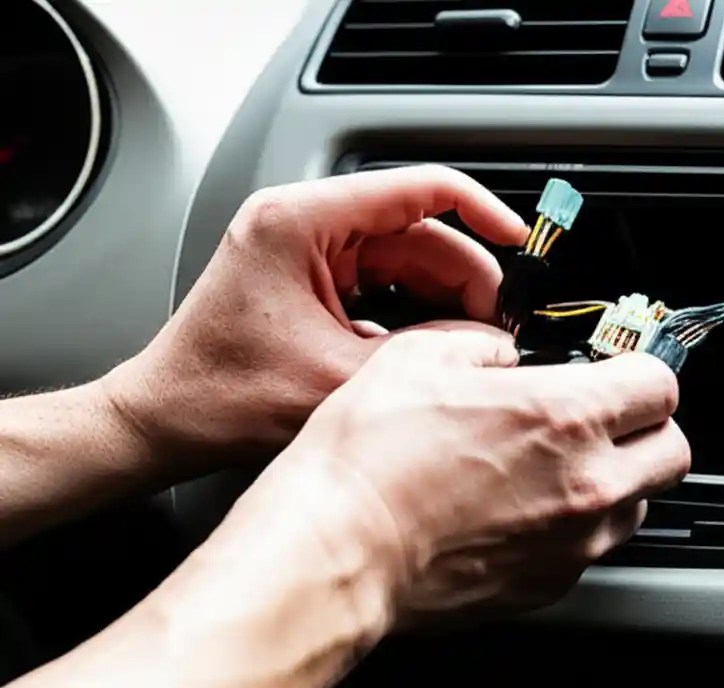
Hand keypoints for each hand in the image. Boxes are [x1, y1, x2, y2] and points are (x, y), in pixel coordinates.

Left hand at [103, 165, 528, 474]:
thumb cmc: (220, 397)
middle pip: (417, 230)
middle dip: (464, 277)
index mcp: (302, 221)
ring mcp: (304, 249)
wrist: (162, 423)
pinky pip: (382, 281)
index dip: (481, 210)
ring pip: (404, 258)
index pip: (417, 188)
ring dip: (441, 298)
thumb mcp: (342, 378)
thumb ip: (428, 353)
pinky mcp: (307, 277)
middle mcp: (302, 222)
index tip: (519, 239)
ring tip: (468, 343)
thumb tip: (491, 341)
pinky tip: (430, 348)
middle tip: (494, 327)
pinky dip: (413, 311)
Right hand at [249, 325, 690, 631]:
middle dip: (648, 428)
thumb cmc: (367, 462)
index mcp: (564, 416)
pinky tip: (522, 508)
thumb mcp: (419, 357)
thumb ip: (482, 343)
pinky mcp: (547, 585)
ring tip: (556, 466)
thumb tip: (502, 352)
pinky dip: (574, 527)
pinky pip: (590, 549)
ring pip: (638, 504)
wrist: (335, 551)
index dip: (640, 368)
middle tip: (606, 418)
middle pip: (673, 451)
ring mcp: (572, 542)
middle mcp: (585, 483)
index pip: (661, 383)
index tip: (619, 370)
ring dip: (616, 480)